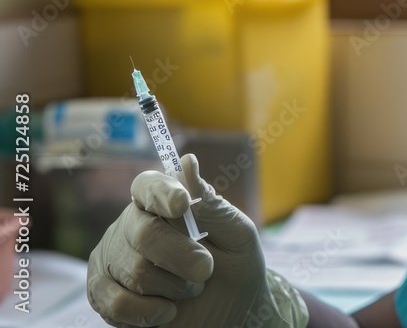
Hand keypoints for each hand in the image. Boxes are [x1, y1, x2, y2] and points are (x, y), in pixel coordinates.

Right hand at [87, 154, 307, 326]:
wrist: (232, 311)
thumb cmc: (235, 265)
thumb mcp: (237, 234)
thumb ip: (211, 204)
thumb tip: (187, 162)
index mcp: (164, 202)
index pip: (148, 185)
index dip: (162, 193)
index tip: (182, 205)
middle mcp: (132, 224)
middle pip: (143, 233)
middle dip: (181, 256)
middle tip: (206, 269)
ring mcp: (113, 258)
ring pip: (134, 271)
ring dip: (174, 287)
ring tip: (190, 288)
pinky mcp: (103, 293)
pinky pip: (116, 303)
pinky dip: (149, 311)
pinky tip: (168, 310)